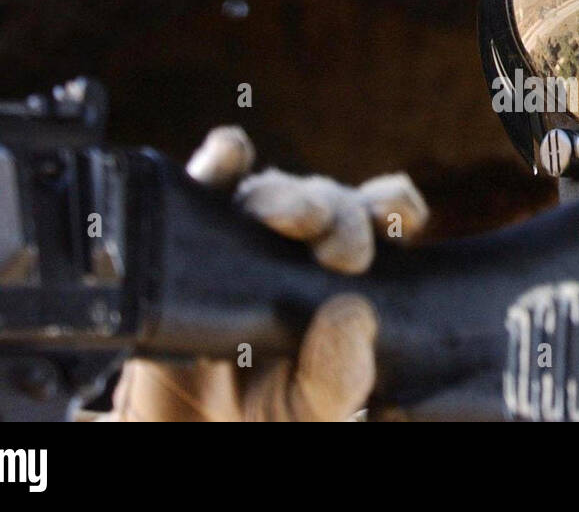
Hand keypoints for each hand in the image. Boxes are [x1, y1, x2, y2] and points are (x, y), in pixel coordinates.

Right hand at [106, 126, 428, 420]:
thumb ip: (340, 377)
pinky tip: (232, 153)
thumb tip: (353, 315)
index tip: (390, 227)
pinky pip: (209, 179)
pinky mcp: (193, 226)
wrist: (186, 426)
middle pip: (332, 200)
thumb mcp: (312, 410)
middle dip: (340, 216)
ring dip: (285, 198)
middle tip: (339, 255)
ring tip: (283, 219)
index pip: (385, 215)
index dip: (391, 208)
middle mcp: (304, 238)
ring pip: (274, 190)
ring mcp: (247, 228)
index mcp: (352, 269)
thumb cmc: (266, 412)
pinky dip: (222, 159)